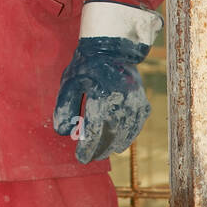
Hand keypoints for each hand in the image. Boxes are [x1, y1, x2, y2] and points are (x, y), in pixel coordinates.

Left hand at [53, 36, 150, 162]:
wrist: (113, 49)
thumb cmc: (87, 65)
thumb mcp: (70, 82)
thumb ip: (65, 106)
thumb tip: (62, 132)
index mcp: (102, 95)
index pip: (95, 130)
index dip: (87, 147)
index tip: (80, 157)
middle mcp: (121, 101)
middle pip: (110, 136)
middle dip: (99, 150)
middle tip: (88, 157)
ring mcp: (135, 103)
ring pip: (125, 134)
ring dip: (112, 146)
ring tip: (100, 152)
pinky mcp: (143, 104)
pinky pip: (136, 127)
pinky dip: (126, 137)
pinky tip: (117, 143)